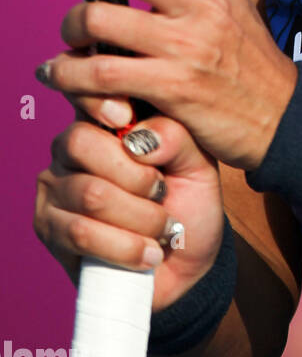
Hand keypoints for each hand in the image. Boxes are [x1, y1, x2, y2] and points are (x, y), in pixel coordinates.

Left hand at [32, 0, 295, 171]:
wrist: (279, 114)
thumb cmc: (245, 60)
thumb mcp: (225, 5)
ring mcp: (183, 41)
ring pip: (98, 19)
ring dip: (66, 31)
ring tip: (61, 43)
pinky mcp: (171, 84)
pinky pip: (100, 72)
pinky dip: (69, 75)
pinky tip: (63, 75)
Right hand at [35, 114, 225, 311]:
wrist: (184, 263)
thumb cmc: (189, 202)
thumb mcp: (198, 164)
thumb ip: (176, 138)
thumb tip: (139, 135)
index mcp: (105, 118)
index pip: (86, 93)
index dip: (103, 102)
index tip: (128, 118)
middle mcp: (70, 146)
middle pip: (81, 142)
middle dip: (136, 176)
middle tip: (162, 193)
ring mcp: (54, 187)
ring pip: (90, 194)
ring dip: (140, 218)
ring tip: (163, 229)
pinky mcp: (48, 229)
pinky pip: (81, 233)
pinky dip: (125, 246)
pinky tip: (149, 253)